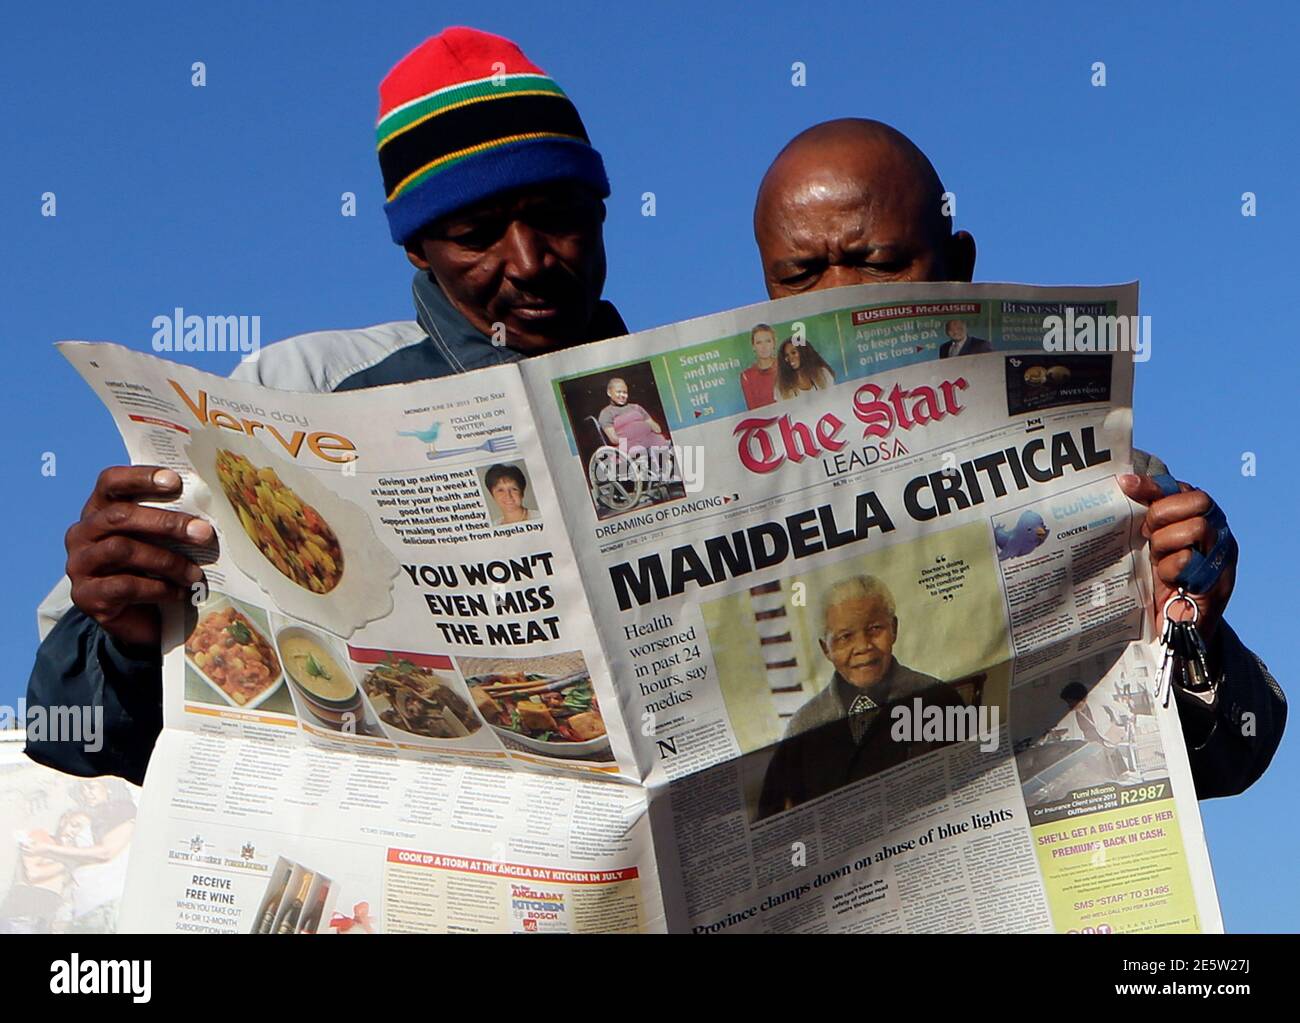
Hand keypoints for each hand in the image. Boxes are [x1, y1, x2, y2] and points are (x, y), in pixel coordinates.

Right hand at [65, 467, 213, 649]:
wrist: (137, 620)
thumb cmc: (152, 569)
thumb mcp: (158, 541)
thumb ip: (167, 520)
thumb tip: (207, 506)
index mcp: (98, 510)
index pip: (110, 482)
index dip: (140, 477)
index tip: (176, 481)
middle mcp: (82, 533)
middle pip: (120, 516)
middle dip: (166, 523)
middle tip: (204, 532)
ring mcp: (79, 565)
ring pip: (122, 549)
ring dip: (167, 561)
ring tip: (196, 573)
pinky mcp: (87, 596)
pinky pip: (124, 585)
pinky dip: (158, 588)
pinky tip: (180, 592)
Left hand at [1118, 474, 1234, 641]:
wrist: (1173, 632)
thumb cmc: (1157, 584)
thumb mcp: (1149, 546)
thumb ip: (1145, 519)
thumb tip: (1121, 485)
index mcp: (1199, 520)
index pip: (1181, 488)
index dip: (1153, 485)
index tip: (1124, 486)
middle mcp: (1217, 533)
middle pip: (1197, 500)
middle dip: (1164, 515)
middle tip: (1148, 537)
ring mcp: (1223, 556)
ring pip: (1196, 527)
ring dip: (1167, 545)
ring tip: (1158, 563)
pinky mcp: (1219, 581)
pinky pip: (1189, 560)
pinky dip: (1172, 569)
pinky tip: (1168, 582)